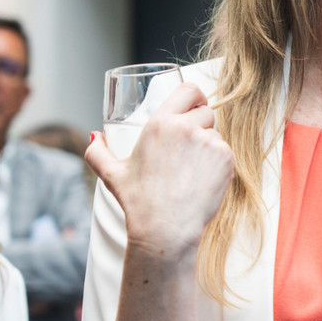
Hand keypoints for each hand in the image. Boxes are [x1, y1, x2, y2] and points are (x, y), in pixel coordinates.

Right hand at [85, 84, 233, 252]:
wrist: (165, 230)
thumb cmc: (139, 203)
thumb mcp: (112, 174)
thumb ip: (97, 151)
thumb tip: (95, 136)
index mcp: (160, 123)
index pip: (189, 90)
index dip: (195, 97)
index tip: (194, 106)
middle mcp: (186, 128)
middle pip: (206, 111)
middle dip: (201, 125)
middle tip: (190, 149)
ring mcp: (209, 143)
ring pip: (217, 133)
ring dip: (209, 145)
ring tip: (192, 171)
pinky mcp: (226, 159)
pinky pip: (226, 152)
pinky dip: (219, 163)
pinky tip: (202, 180)